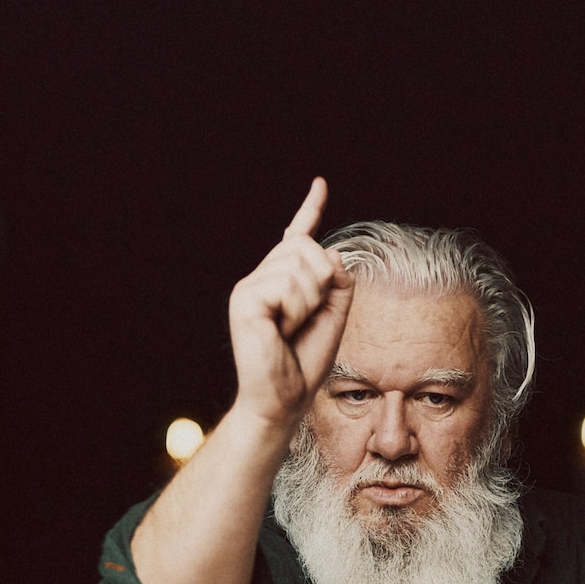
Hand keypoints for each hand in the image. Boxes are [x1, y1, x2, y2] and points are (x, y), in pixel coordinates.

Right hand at [224, 178, 353, 428]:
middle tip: (303, 319)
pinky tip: (279, 329)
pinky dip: (295, 309)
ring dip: (309, 301)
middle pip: (308, 248)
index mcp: (281, 280)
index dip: (310, 208)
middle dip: (322, 283)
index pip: (297, 236)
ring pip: (301, 265)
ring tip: (289, 328)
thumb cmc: (305, 361)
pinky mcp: (244, 299)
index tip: (320, 184)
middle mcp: (262, 277)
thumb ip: (340, 281)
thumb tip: (332, 253)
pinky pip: (287, 285)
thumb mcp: (334, 315)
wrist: (283, 399)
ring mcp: (250, 287)